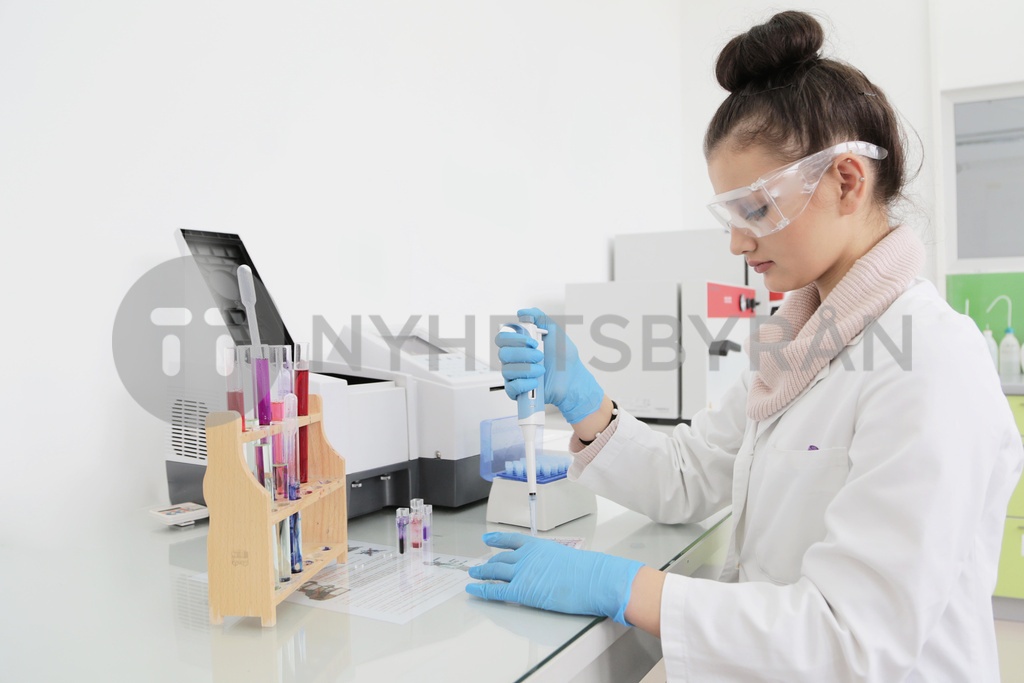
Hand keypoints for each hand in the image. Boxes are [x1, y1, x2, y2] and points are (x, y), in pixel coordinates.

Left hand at [465, 532, 642, 625]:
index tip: (487, 539)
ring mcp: (522, 573)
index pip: (511, 540)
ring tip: (473, 574)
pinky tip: (473, 590)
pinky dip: (482, 590)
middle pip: (501, 558)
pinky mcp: (521, 591)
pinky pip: (495, 590)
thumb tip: (547, 568)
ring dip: (481, 573)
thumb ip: (550, 561)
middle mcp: (525, 557)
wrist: (590, 580)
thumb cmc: (585, 571)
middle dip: (489, 562)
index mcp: (537, 546)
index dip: (497, 539)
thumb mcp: (564, 556)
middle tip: (480, 565)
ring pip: (494, 572)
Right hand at [495, 308, 603, 423]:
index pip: (502, 338)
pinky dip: (524, 384)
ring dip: (527, 369)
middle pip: (503, 354)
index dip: (515, 339)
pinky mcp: (517, 391)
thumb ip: (539, 318)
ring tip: (541, 370)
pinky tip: (536, 382)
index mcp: (519, 345)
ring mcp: (514, 376)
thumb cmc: (564, 359)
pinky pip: (511, 387)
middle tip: (540, 356)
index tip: (533, 342)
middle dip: (524, 354)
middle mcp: (514, 360)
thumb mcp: (555, 332)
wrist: (573, 380)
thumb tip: (522, 312)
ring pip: (507, 370)